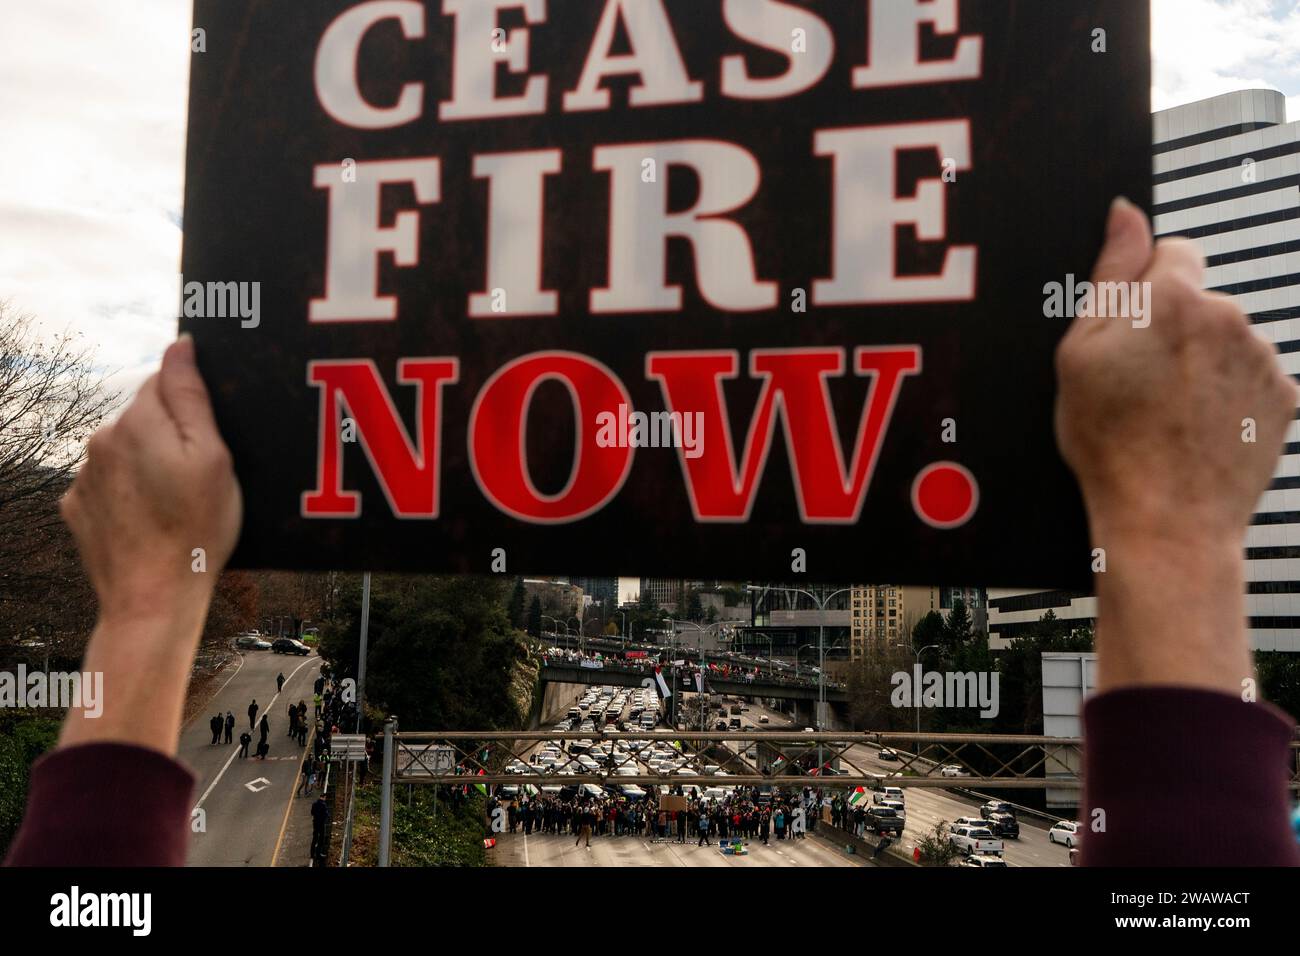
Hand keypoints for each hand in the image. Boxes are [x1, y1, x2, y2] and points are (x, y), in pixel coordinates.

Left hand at [62, 335, 241, 626]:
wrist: (153, 597)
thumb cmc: (195, 529)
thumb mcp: (214, 457)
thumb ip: (192, 396)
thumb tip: (180, 345)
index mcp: (138, 420)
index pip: (166, 380)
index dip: (195, 403)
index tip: (213, 433)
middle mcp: (103, 440)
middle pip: (145, 417)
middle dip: (172, 435)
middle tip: (202, 474)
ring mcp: (85, 476)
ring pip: (127, 451)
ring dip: (150, 464)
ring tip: (178, 503)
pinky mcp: (78, 507)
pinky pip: (110, 485)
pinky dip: (130, 494)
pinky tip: (153, 519)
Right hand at [1056, 197, 1295, 547]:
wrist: (1166, 519)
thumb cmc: (1110, 441)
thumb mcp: (1079, 353)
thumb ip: (1110, 273)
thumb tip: (1126, 212)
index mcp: (1173, 297)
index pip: (1172, 251)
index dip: (1145, 288)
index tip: (1128, 330)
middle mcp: (1229, 316)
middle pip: (1200, 300)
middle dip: (1173, 328)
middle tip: (1137, 382)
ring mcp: (1262, 358)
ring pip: (1226, 341)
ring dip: (1202, 363)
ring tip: (1166, 413)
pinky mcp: (1282, 398)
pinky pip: (1250, 380)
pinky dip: (1227, 397)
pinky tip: (1195, 428)